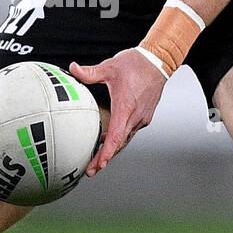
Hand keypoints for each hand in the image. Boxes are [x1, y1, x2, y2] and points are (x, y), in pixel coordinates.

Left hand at [69, 48, 165, 175]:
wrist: (159, 61)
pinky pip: (130, 132)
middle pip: (119, 144)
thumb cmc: (137, 64)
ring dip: (113, 151)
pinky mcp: (144, 116)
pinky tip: (110, 141)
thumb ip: (90, 72)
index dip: (107, 152)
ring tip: (99, 161)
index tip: (99, 164)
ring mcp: (142, 118)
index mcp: (126, 106)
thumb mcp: (110, 67)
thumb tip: (73, 68)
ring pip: (125, 140)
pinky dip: (120, 140)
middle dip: (105, 158)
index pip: (116, 136)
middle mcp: (136, 116)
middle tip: (91, 170)